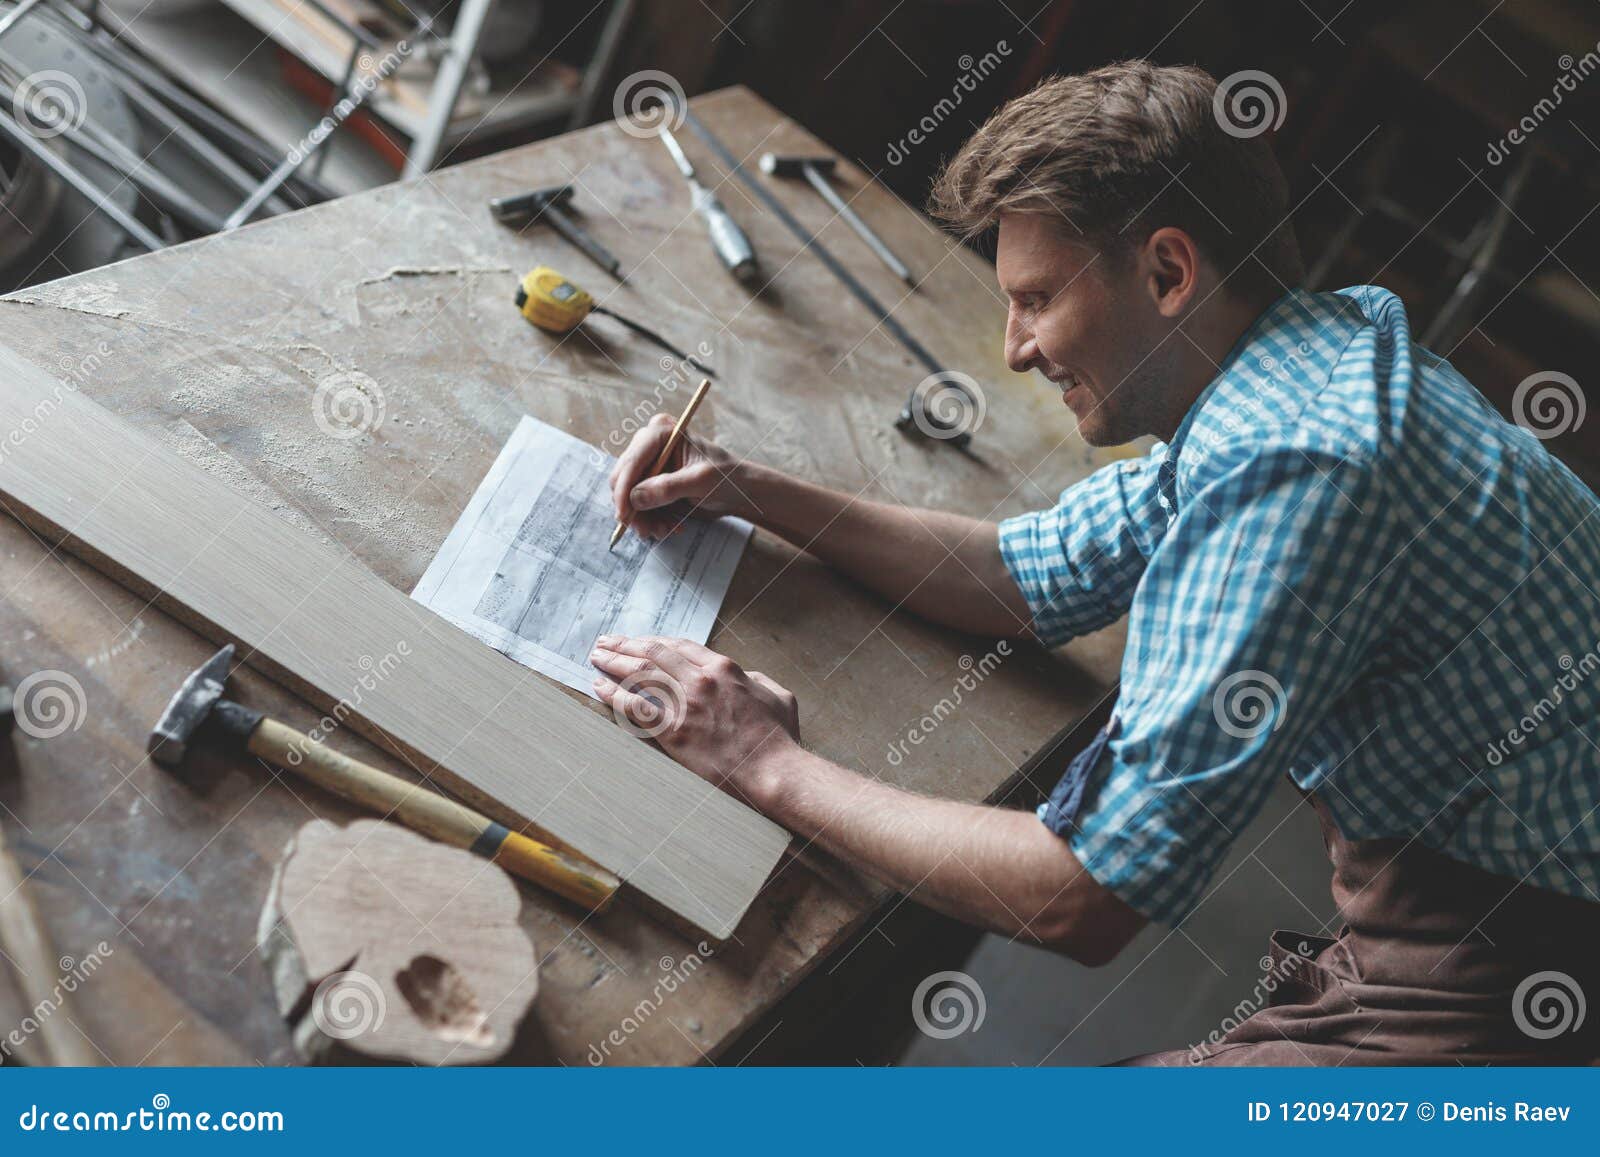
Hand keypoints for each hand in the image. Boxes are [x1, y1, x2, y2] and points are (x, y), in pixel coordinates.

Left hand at [589, 635, 799, 794]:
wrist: (772, 771)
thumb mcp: (778, 696)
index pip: (680, 646)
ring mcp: (685, 704)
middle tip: (606, 642)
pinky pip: (636, 708)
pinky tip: (599, 688)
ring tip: (597, 658)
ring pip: (641, 674)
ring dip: (614, 663)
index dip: (654, 641)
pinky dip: (614, 695)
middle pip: (653, 653)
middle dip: (625, 645)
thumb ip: (757, 680)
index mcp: (724, 669)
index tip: (639, 641)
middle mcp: (701, 680)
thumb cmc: (778, 738)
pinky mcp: (673, 732)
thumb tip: (746, 675)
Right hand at [608, 413, 746, 541]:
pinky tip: (669, 526)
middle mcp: (649, 446)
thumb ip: (668, 488)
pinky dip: (650, 519)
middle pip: (622, 479)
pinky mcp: (651, 484)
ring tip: (665, 531)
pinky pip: (637, 505)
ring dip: (643, 518)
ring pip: (627, 496)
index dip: (624, 490)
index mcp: (661, 433)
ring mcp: (649, 465)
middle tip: (649, 531)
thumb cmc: (727, 477)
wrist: (738, 491)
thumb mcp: (701, 481)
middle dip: (634, 509)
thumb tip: (635, 498)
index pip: (632, 461)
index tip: (626, 517)